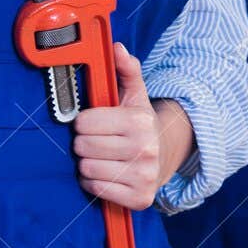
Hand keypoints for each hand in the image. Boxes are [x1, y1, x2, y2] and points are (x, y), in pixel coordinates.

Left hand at [71, 43, 160, 210]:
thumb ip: (126, 69)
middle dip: (85, 143)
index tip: (95, 123)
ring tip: (101, 157)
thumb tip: (117, 48)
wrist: (165, 156)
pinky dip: (94, 182)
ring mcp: (143, 176)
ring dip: (88, 163)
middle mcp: (144, 150)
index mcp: (139, 121)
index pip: (84, 122)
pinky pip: (96, 189)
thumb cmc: (141, 124)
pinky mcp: (140, 198)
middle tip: (97, 141)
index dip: (85, 122)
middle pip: (82, 146)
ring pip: (86, 169)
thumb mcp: (135, 94)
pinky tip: (105, 173)